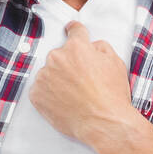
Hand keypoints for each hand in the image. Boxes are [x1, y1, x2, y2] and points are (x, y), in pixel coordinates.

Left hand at [28, 20, 135, 145]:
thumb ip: (101, 47)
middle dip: (69, 64)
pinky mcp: (36, 94)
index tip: (70, 30)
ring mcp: (44, 76)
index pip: (74, 31)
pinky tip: (64, 102)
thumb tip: (91, 45)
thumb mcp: (116, 63)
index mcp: (76, 47)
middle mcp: (57, 58)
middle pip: (60, 55)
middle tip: (81, 81)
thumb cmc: (112, 95)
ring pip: (48, 73)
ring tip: (74, 95)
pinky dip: (49, 94)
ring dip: (57, 79)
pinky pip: (40, 90)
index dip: (74, 31)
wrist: (104, 123)